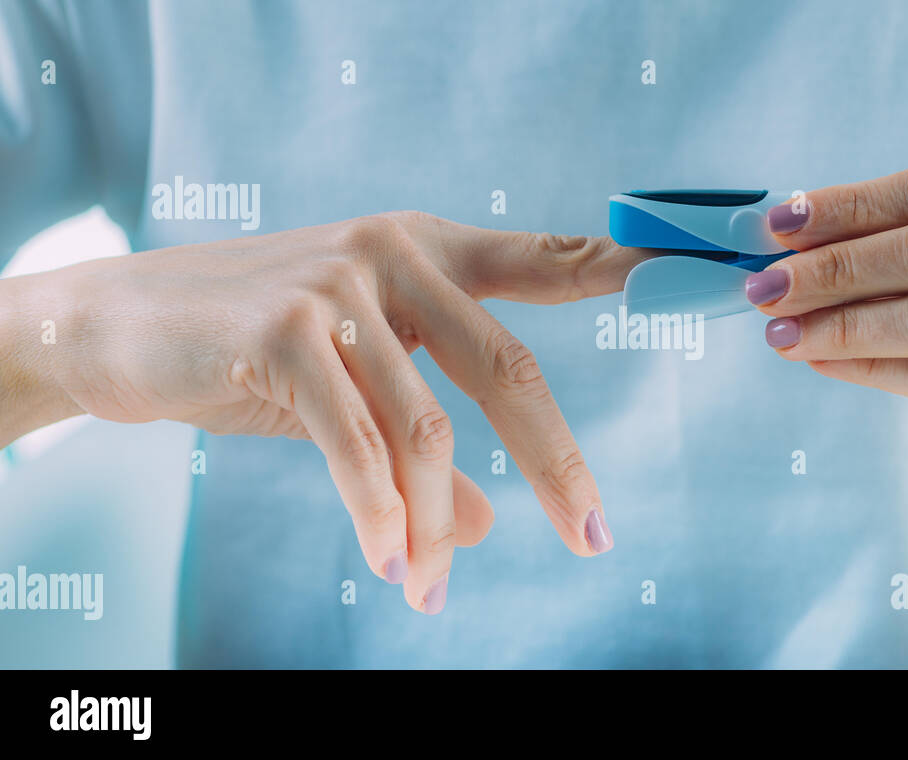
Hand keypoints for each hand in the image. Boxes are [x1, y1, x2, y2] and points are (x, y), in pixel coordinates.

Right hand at [28, 212, 646, 612]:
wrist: (120, 321)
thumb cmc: (254, 348)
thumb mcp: (358, 386)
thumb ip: (427, 437)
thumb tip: (487, 520)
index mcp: (427, 252)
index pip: (546, 259)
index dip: (622, 266)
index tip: (692, 272)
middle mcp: (394, 256)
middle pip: (512, 370)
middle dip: (558, 466)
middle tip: (593, 538)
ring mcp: (337, 289)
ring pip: (426, 430)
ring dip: (439, 525)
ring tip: (434, 592)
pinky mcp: (281, 334)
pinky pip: (357, 446)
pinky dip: (382, 515)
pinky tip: (397, 565)